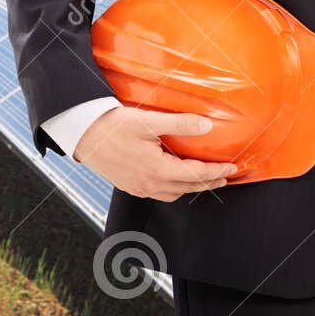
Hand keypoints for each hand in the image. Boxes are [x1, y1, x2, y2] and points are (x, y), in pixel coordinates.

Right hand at [72, 106, 236, 200]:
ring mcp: (138, 187)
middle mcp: (148, 183)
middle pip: (187, 188)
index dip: (216, 172)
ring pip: (173, 193)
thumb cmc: (113, 126)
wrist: (82, 134)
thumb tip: (207, 125)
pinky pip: (158, 193)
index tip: (231, 168)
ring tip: (204, 178)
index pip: (195, 175)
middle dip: (208, 183)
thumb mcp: (150, 121)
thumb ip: (181, 125)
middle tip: (225, 176)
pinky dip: (174, 188)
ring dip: (191, 187)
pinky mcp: (130, 185)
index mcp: (157, 170)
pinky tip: (177, 178)